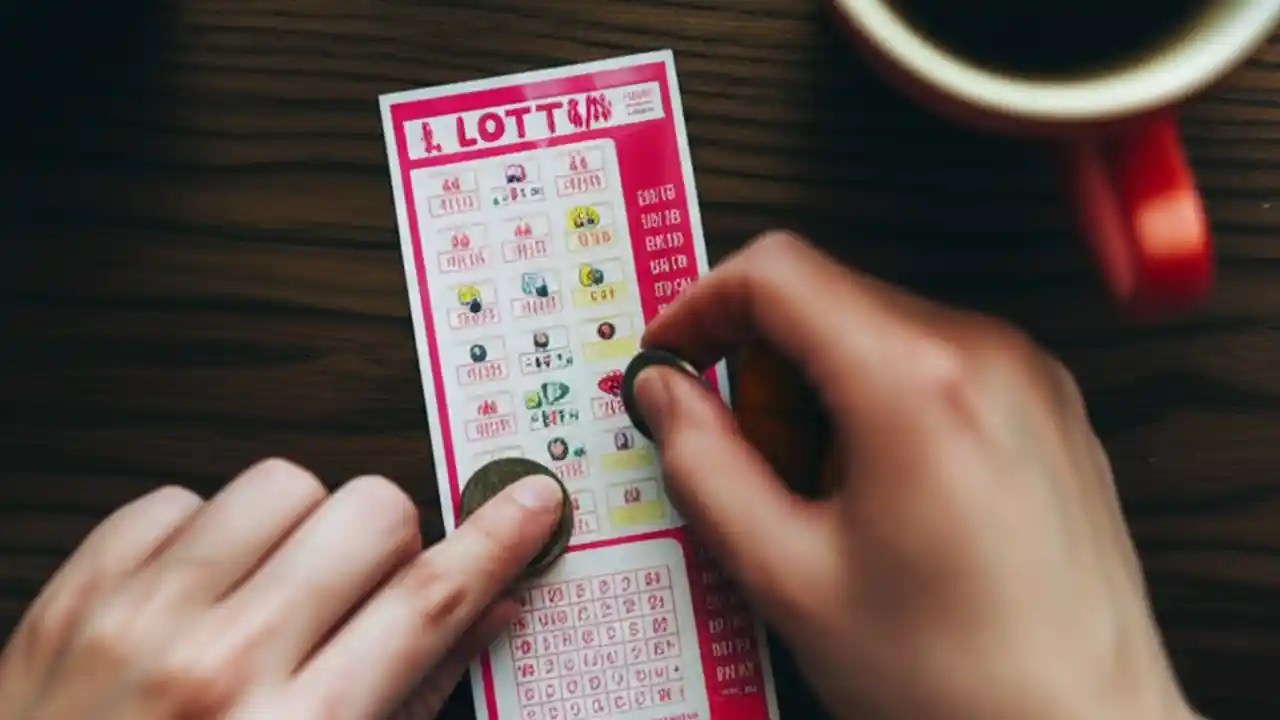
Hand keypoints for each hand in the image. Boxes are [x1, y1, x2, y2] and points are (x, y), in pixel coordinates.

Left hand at [0, 460, 563, 718]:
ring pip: (281, 484)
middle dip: (386, 541)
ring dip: (297, 528)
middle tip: (360, 587)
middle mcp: (220, 663)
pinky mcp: (79, 589)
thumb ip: (415, 694)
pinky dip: (202, 533)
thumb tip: (487, 614)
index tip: (530, 503)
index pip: (430, 600)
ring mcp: (140, 617)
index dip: (497, 539)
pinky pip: (178, 497)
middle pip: (369, 515)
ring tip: (270, 588)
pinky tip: (198, 589)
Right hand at [632, 232, 1196, 719]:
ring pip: (874, 334)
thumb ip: (705, 467)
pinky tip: (880, 503)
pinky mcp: (1044, 407)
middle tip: (756, 469)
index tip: (674, 356)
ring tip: (827, 505)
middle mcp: (988, 357)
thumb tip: (667, 397)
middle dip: (764, 375)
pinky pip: (930, 367)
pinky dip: (876, 410)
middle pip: (826, 300)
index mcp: (920, 384)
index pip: (778, 271)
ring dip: (819, 398)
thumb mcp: (791, 577)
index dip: (701, 307)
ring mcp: (1028, 378)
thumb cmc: (964, 679)